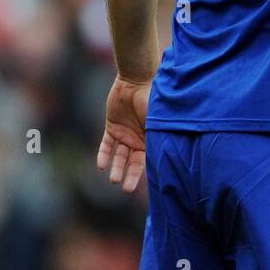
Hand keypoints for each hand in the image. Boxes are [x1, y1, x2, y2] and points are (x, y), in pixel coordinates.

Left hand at [97, 75, 150, 192]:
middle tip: (126, 189)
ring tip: (113, 179)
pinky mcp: (112, 127)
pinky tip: (101, 166)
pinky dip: (104, 154)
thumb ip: (159, 136)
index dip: (145, 174)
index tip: (143, 186)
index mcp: (151, 140)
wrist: (136, 81)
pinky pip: (106, 145)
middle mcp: (139, 140)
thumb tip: (168, 155)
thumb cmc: (151, 100)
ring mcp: (125, 134)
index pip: (147, 161)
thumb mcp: (157, 120)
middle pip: (133, 163)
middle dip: (130, 176)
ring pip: (119, 156)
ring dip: (117, 168)